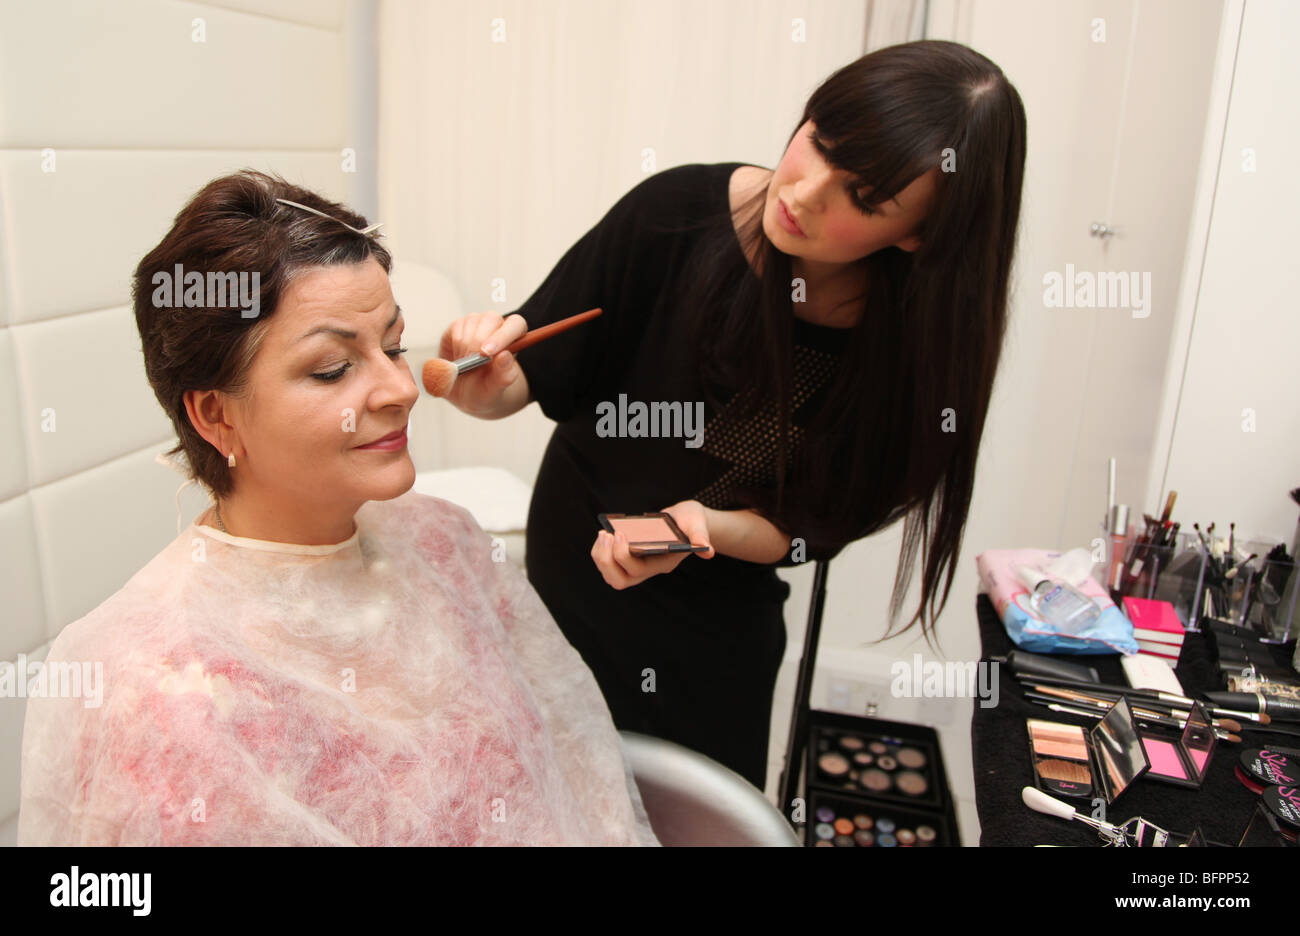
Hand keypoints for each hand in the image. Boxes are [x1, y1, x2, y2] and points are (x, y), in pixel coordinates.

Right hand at [437, 311, 528, 415]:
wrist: (463, 394)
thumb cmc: (484, 392)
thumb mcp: (494, 392)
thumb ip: (503, 376)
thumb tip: (505, 356)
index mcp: (515, 340)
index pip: (516, 324)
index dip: (503, 335)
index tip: (488, 353)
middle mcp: (497, 328)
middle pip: (491, 319)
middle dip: (479, 341)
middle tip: (472, 360)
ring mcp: (478, 324)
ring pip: (472, 321)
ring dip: (465, 344)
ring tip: (466, 362)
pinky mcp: (459, 326)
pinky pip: (456, 326)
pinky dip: (454, 342)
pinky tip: (458, 356)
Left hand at [590, 500, 714, 589]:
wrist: (686, 522)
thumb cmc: (691, 522)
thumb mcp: (697, 523)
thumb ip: (700, 535)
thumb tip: (708, 551)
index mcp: (663, 563)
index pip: (638, 570)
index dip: (623, 555)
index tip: (619, 533)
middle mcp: (649, 570)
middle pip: (619, 580)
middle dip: (607, 559)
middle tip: (607, 535)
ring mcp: (637, 566)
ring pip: (611, 575)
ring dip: (600, 556)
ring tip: (604, 533)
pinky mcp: (629, 559)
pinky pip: (608, 564)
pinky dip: (601, 551)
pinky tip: (605, 533)